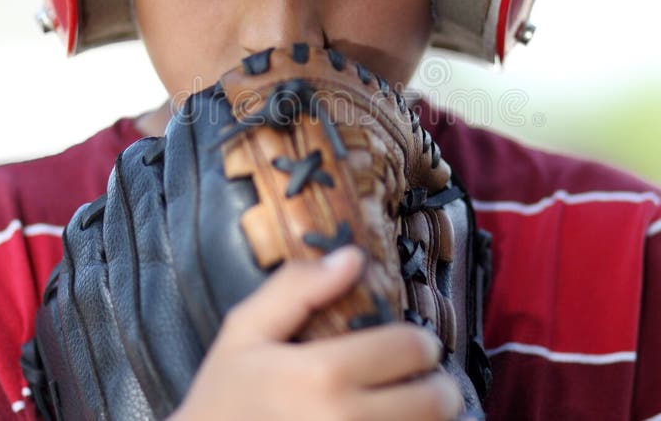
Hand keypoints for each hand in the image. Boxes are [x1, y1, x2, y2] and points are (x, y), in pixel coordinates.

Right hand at [168, 246, 463, 420]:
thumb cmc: (223, 399)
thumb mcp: (244, 332)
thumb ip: (296, 288)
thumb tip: (352, 257)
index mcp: (323, 374)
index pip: (411, 349)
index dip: (419, 342)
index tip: (409, 346)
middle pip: (436, 401)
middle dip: (437, 385)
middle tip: (421, 381)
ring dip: (433, 420)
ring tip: (412, 409)